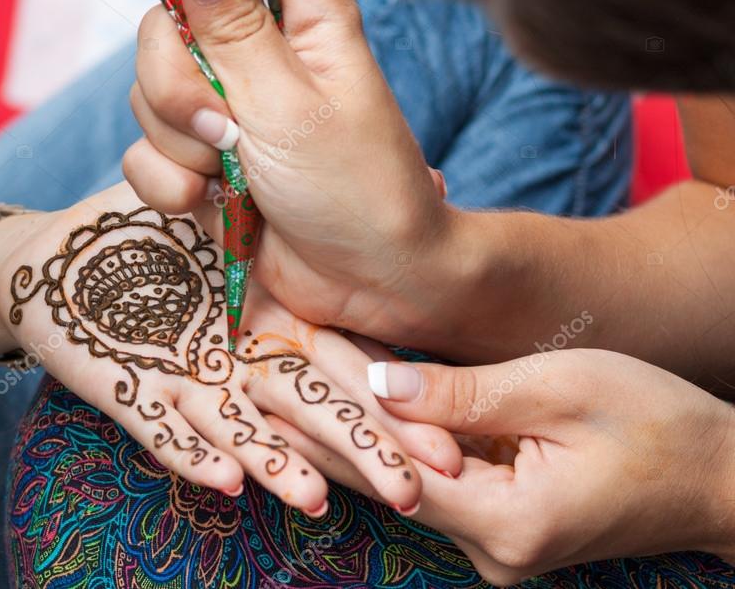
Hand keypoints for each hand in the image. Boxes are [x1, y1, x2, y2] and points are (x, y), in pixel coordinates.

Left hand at [0, 182, 462, 515]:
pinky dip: (192, 453)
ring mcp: (186, 379)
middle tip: (412, 490)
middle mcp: (237, 356)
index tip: (444, 436)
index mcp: (269, 314)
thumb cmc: (147, 225)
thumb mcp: (229, 198)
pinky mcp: (129, 392)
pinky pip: (161, 428)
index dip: (388, 399)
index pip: (339, 361)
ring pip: (242, 428)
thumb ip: (292, 199)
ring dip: (279, 464)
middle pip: (304, 406)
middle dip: (356, 448)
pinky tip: (226, 480)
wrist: (54, 258)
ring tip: (317, 496)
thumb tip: (419, 176)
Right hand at [123, 0, 465, 343]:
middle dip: (172, 78)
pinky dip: (167, 183)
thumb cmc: (358, 192)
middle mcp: (258, 50)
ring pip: (146, 87)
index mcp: (303, 14)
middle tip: (221, 128)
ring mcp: (225, 105)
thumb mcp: (297, 108)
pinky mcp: (200, 157)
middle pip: (168, 15)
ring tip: (228, 176)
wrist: (369, 284)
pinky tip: (210, 207)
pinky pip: (143, 150)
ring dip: (176, 140)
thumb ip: (237, 34)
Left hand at [279, 348, 734, 584]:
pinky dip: (396, 447)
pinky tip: (351, 411)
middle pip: (387, 483)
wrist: (720, 475)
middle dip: (318, 434)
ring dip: (351, 437)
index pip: (388, 473)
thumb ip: (463, 395)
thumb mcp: (560, 388)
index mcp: (506, 521)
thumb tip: (375, 386)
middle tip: (251, 390)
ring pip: (406, 482)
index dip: (321, 429)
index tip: (263, 392)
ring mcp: (497, 546)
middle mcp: (492, 551)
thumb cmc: (655, 422)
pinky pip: (436, 482)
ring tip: (282, 392)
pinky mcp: (504, 528)